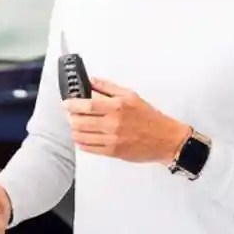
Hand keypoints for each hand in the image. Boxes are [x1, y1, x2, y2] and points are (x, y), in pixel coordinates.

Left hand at [63, 77, 189, 163]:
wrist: (166, 139)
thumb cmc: (150, 118)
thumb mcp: (131, 95)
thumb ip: (108, 87)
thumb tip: (91, 81)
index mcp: (117, 107)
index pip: (87, 105)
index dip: (72, 104)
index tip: (67, 103)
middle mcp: (113, 123)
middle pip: (80, 121)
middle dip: (71, 117)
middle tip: (70, 115)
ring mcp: (112, 139)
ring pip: (82, 136)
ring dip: (74, 130)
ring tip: (76, 126)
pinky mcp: (113, 152)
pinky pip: (89, 149)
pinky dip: (82, 143)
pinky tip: (83, 138)